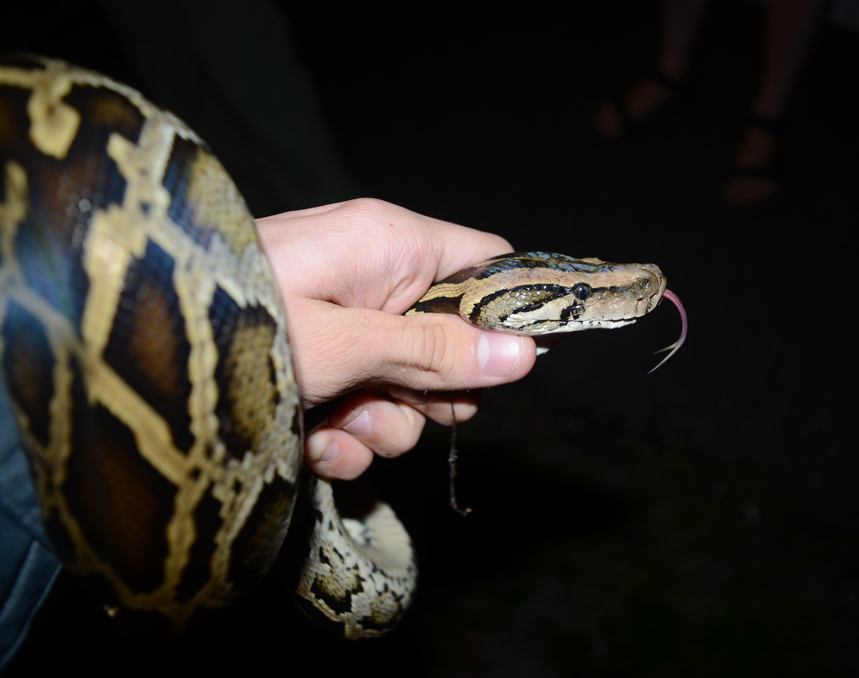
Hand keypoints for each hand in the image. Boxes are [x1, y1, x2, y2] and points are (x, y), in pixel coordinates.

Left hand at [256, 199, 535, 479]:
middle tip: (403, 410)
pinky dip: (347, 434)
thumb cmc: (237, 324)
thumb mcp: (348, 345)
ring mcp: (343, 322)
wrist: (128, 355)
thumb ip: (437, 350)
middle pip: (450, 337)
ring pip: (407, 383)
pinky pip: (363, 401)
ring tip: (339, 433)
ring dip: (384, 424)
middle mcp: (372, 275)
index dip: (505, 315)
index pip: (486, 260)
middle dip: (432, 392)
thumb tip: (525, 353)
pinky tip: (314, 447)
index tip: (506, 372)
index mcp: (390, 242)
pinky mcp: (316, 361)